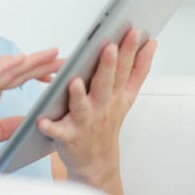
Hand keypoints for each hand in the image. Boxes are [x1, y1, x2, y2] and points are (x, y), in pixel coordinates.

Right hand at [0, 48, 63, 164]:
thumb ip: (2, 128)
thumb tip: (23, 123)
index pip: (19, 81)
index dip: (39, 75)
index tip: (58, 73)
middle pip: (19, 72)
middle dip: (42, 64)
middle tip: (64, 57)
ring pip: (8, 70)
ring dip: (29, 61)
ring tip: (50, 53)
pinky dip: (2, 66)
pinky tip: (18, 59)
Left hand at [35, 27, 157, 184]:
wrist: (96, 162)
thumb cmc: (108, 122)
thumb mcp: (128, 96)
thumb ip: (140, 69)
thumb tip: (152, 43)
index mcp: (116, 94)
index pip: (125, 69)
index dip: (130, 50)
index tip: (135, 32)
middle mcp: (102, 106)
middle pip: (105, 84)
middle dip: (108, 66)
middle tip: (108, 47)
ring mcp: (85, 122)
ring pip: (81, 107)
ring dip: (78, 96)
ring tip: (74, 82)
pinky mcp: (67, 136)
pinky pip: (57, 131)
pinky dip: (50, 127)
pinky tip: (42, 121)